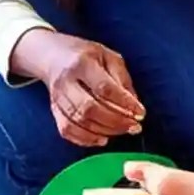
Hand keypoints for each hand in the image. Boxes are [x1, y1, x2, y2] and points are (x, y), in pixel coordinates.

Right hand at [13, 29, 145, 147]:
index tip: (140, 112)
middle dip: (115, 121)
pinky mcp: (53, 110)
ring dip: (104, 131)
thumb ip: (122, 79)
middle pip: (89, 108)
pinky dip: (85, 139)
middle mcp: (66, 81)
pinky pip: (67, 130)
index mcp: (82, 63)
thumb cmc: (85, 55)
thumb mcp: (108, 56)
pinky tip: (102, 139)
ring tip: (122, 131)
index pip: (104, 87)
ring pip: (78, 122)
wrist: (53, 55)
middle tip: (134, 126)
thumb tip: (134, 105)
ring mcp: (57, 97)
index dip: (124, 103)